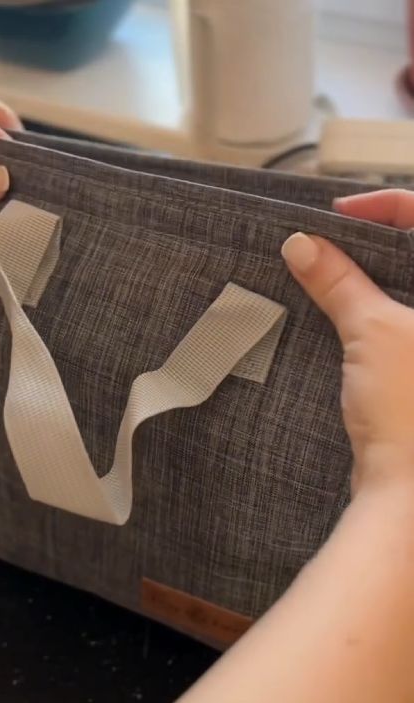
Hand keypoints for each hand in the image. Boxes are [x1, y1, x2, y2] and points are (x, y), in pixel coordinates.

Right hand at [281, 189, 413, 495]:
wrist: (408, 491)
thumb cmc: (411, 416)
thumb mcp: (370, 330)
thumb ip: (338, 281)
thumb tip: (305, 246)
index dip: (384, 206)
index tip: (339, 215)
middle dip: (371, 240)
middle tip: (328, 242)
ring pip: (405, 288)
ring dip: (367, 276)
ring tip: (326, 273)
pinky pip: (400, 321)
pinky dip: (371, 309)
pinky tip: (339, 311)